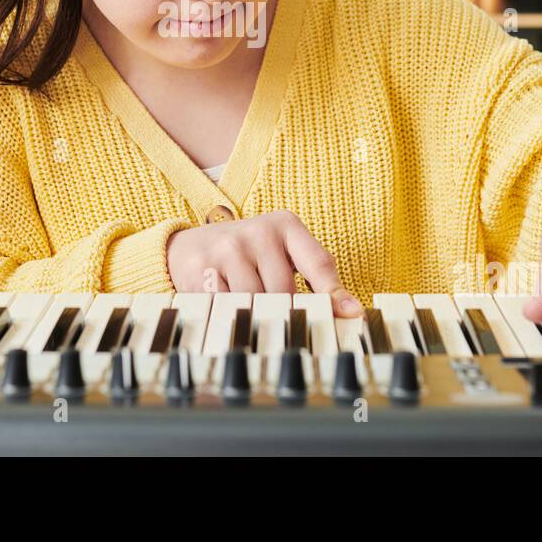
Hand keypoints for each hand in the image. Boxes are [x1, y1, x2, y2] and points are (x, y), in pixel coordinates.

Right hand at [166, 209, 363, 317]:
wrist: (190, 246)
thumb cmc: (248, 256)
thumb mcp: (283, 255)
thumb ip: (316, 279)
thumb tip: (352, 313)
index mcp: (285, 225)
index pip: (319, 262)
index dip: (333, 293)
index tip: (350, 316)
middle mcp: (258, 231)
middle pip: (286, 292)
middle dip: (284, 310)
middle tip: (277, 314)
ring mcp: (228, 248)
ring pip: (257, 303)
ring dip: (255, 314)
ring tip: (248, 306)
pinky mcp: (203, 268)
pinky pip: (228, 308)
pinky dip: (231, 315)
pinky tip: (226, 306)